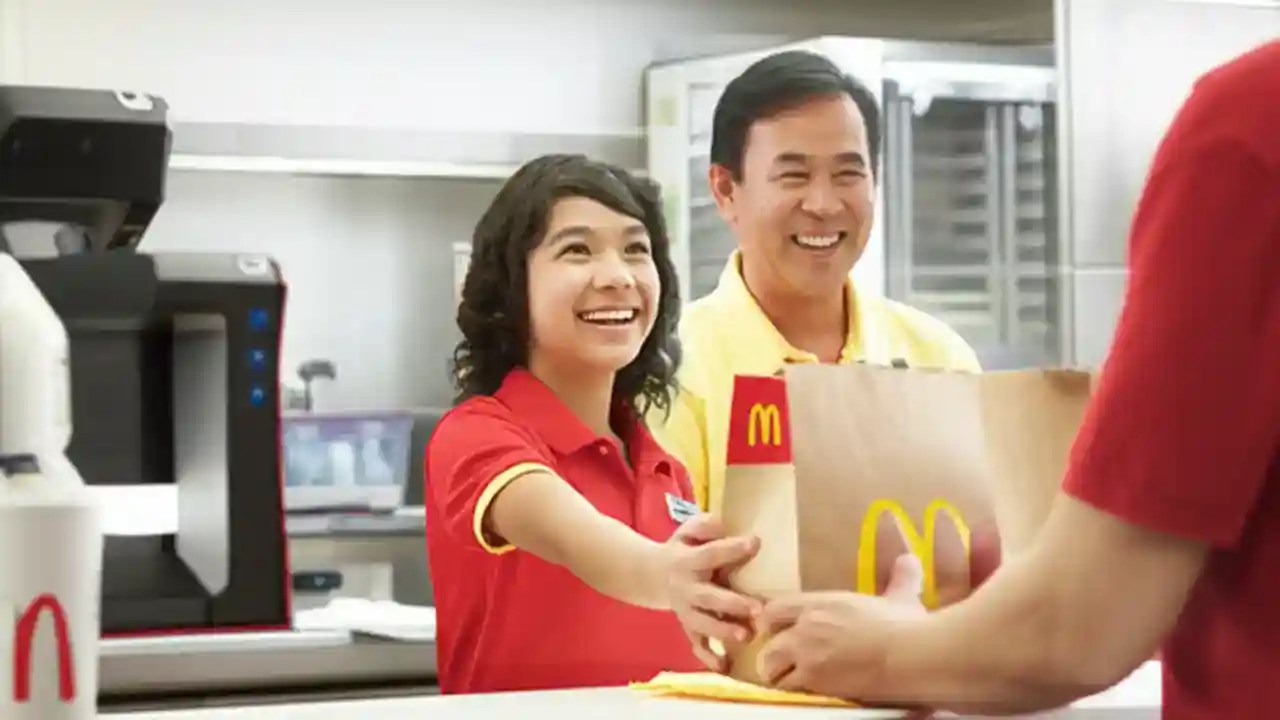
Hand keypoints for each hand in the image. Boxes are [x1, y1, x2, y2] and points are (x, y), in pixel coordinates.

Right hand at [661, 513, 761, 670]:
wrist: (651, 574)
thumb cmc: (681, 549)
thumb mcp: (687, 531)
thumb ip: (704, 526)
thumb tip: (723, 525)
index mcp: (687, 561)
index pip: (710, 554)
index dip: (731, 549)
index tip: (755, 543)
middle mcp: (687, 589)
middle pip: (708, 597)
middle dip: (732, 604)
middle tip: (757, 608)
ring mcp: (687, 611)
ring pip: (703, 625)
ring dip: (723, 631)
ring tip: (746, 636)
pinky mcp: (689, 627)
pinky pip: (697, 645)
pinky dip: (709, 657)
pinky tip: (725, 667)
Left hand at [756, 553, 928, 702]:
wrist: (910, 657)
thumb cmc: (905, 624)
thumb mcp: (902, 596)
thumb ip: (900, 577)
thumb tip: (909, 558)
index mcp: (821, 604)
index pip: (775, 609)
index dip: (773, 622)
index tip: (779, 630)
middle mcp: (806, 628)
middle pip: (768, 641)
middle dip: (772, 653)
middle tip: (784, 662)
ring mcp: (807, 657)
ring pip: (772, 668)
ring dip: (778, 675)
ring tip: (790, 681)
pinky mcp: (815, 683)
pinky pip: (789, 690)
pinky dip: (792, 693)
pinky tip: (805, 694)